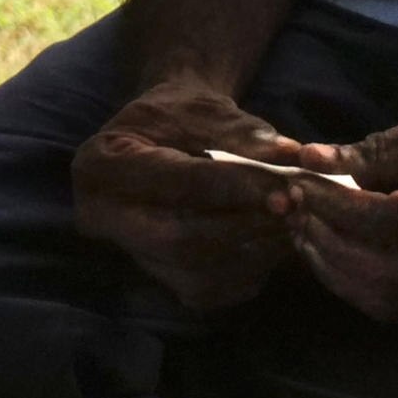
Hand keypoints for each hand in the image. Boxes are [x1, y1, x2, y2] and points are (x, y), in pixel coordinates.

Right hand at [69, 74, 355, 309]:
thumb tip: (288, 154)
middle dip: (245, 226)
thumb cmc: (177, 117)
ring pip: (197, 273)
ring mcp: (129, 253)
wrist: (160, 141)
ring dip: (255, 251)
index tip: (285, 186)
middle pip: (180, 240)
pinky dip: (249, 271)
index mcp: (102, 165)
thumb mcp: (201, 107)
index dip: (234, 188)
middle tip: (295, 207)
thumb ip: (240, 130)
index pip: (174, 183)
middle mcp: (102, 218)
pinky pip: (209, 290)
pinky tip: (274, 242)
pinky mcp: (159, 278)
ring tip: (293, 222)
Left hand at [285, 98, 397, 321]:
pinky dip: (362, 285)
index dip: (339, 206)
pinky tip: (339, 251)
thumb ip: (383, 147)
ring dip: (337, 273)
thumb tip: (314, 160)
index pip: (397, 221)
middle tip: (294, 211)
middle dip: (328, 246)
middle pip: (389, 277)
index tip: (303, 184)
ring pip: (394, 303)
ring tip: (307, 231)